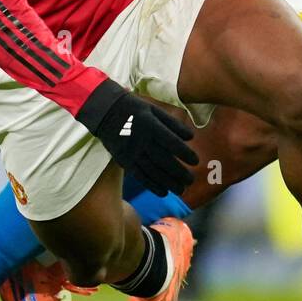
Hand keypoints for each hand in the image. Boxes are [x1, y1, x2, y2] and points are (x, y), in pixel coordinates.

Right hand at [77, 79, 198, 194]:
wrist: (105, 111)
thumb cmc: (134, 108)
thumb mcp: (154, 109)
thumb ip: (173, 123)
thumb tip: (191, 137)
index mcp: (150, 125)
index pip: (171, 142)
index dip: (185, 153)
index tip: (196, 161)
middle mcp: (141, 140)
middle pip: (163, 160)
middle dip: (179, 172)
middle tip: (191, 180)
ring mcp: (131, 152)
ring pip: (152, 171)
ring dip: (168, 182)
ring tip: (181, 190)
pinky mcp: (123, 160)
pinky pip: (139, 175)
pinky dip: (152, 185)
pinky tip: (163, 192)